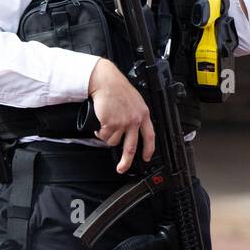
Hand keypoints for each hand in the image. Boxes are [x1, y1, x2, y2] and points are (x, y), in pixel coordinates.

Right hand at [87, 58, 154, 173]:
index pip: (150, 136)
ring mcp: (123, 122)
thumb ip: (135, 115)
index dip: (149, 149)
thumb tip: (131, 130)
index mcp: (143, 114)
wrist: (106, 81)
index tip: (146, 158)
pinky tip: (100, 121)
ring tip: (105, 123)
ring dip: (106, 136)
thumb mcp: (134, 101)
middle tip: (122, 168)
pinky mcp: (111, 123)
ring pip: (113, 141)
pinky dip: (99, 132)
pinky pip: (103, 135)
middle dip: (126, 161)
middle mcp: (135, 120)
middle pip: (131, 147)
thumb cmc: (117, 88)